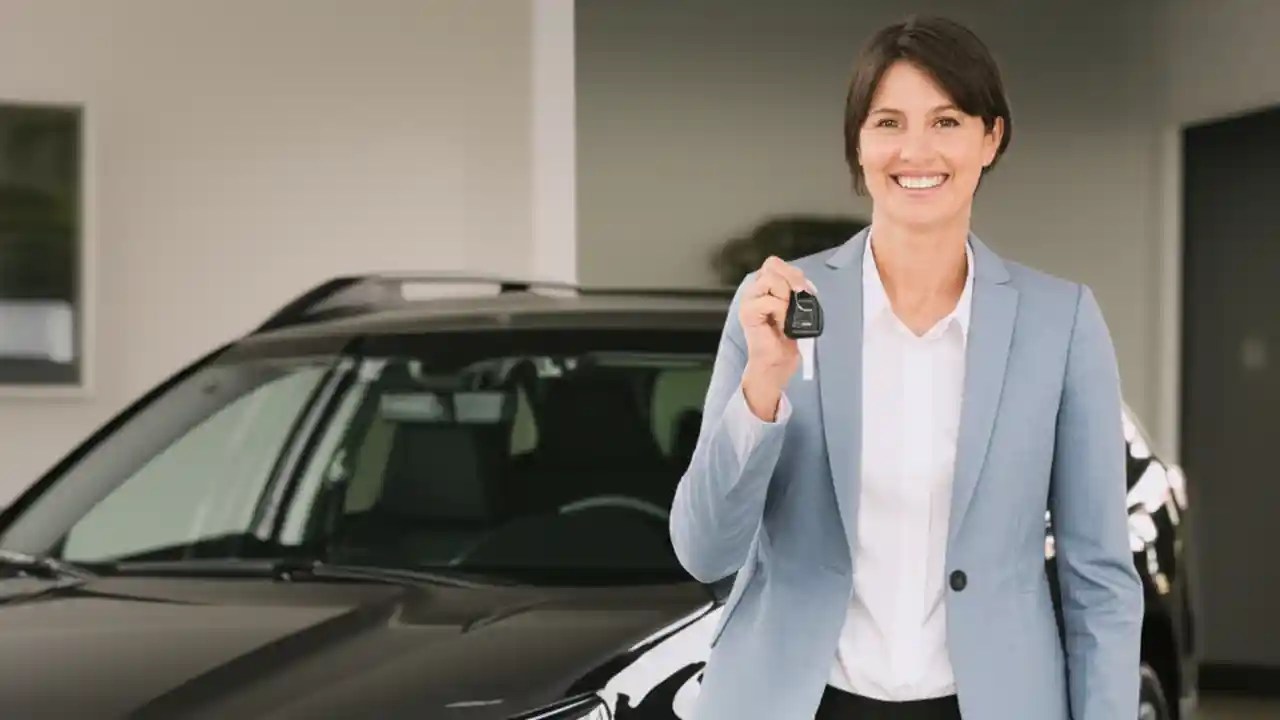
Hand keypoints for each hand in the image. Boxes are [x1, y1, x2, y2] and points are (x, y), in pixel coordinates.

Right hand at [738, 256, 812, 419]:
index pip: (775, 263)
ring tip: (787, 315)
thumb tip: (803, 285)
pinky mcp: (748, 312)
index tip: (805, 291)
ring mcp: (749, 300)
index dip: (793, 273)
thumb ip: (795, 290)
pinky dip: (781, 311)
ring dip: (785, 296)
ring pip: (770, 279)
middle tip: (799, 298)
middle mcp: (754, 290)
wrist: (778, 363)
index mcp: (765, 287)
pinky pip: (770, 300)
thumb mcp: (796, 308)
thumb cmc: (787, 339)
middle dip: (792, 280)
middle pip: (772, 265)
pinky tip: (782, 324)